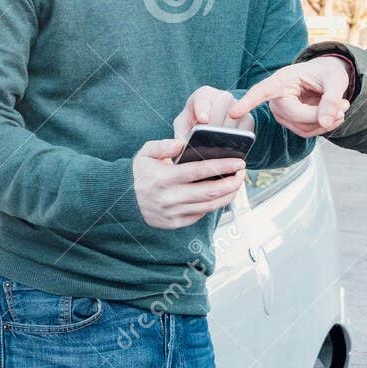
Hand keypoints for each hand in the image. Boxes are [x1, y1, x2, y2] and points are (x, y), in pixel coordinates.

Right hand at [132, 137, 246, 228]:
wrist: (123, 199)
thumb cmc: (140, 173)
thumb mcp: (145, 153)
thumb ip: (163, 145)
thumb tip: (182, 143)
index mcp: (164, 178)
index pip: (199, 172)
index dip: (222, 167)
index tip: (239, 162)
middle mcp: (169, 198)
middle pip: (209, 192)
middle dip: (231, 183)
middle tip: (243, 173)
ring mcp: (173, 213)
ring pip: (208, 206)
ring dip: (227, 195)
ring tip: (237, 184)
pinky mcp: (175, 223)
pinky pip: (200, 215)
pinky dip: (213, 205)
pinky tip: (221, 195)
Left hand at [173, 86, 254, 142]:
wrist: (214, 123)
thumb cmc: (194, 123)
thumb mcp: (183, 125)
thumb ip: (180, 133)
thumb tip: (183, 146)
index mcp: (203, 95)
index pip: (202, 100)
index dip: (203, 110)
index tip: (203, 119)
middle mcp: (222, 96)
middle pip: (219, 111)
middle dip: (213, 128)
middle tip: (208, 143)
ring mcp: (237, 106)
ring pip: (233, 121)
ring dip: (225, 136)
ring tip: (217, 149)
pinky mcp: (248, 118)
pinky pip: (245, 129)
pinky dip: (238, 140)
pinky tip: (230, 150)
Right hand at [227, 57, 350, 136]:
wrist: (327, 78)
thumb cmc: (328, 73)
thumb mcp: (336, 80)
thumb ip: (332, 98)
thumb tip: (325, 122)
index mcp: (282, 80)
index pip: (262, 92)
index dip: (248, 102)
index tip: (233, 113)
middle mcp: (276, 98)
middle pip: (297, 116)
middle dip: (323, 114)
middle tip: (345, 105)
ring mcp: (281, 113)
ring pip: (303, 128)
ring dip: (327, 122)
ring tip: (341, 107)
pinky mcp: (290, 123)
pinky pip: (307, 133)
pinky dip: (324, 127)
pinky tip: (333, 115)